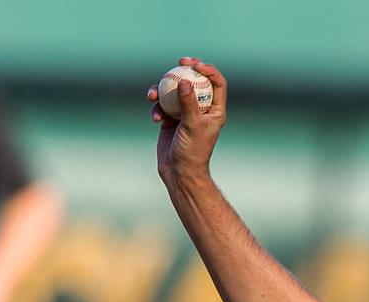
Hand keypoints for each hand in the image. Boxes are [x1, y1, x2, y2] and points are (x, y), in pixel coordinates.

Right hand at [149, 56, 227, 183]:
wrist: (179, 172)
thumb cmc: (192, 152)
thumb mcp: (191, 126)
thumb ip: (188, 104)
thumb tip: (184, 82)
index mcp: (214, 110)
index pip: (217, 83)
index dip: (209, 70)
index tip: (196, 64)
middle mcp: (201, 109)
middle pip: (196, 81)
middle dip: (186, 70)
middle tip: (179, 61)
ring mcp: (185, 113)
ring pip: (174, 91)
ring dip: (162, 89)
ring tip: (151, 95)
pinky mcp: (171, 118)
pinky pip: (162, 104)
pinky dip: (156, 107)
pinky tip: (154, 117)